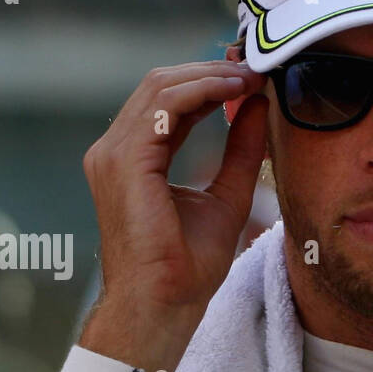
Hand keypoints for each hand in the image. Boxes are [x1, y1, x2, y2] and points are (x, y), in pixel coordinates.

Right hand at [80, 59, 268, 371]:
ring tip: (251, 75)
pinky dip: (200, 91)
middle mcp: (115, 151)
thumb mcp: (228, 197)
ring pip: (161, 87)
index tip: (252, 76)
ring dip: (209, 75)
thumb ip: (241, 151)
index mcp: (133, 159)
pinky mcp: (123, 163)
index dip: (210, 81)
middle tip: (255, 65)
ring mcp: (113, 155)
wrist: (164, 307)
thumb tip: (259, 106)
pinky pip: (162, 107)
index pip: (168, 101)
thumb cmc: (188, 269)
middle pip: (162, 84)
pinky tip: (234, 91)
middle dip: (210, 69)